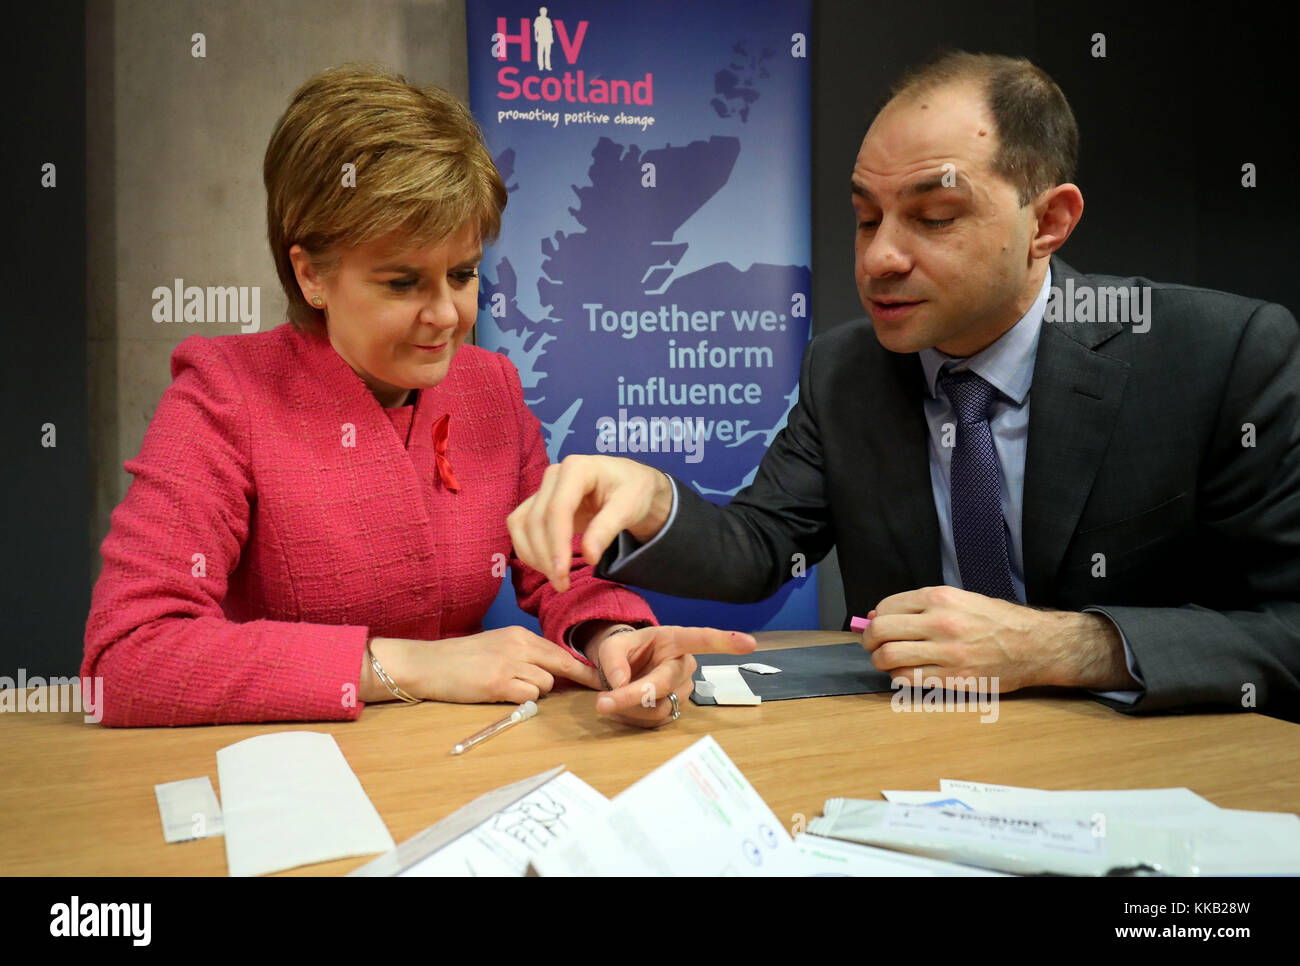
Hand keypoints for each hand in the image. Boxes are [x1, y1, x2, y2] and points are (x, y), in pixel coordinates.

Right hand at [363, 627, 602, 704]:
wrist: (427, 664)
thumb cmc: (460, 659)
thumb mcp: (496, 645)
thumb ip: (524, 654)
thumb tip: (554, 671)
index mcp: (518, 634)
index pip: (559, 651)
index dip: (581, 667)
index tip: (600, 677)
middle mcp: (517, 645)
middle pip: (560, 665)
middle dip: (577, 680)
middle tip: (592, 690)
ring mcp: (508, 664)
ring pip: (546, 684)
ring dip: (536, 692)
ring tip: (510, 688)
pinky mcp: (497, 684)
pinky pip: (529, 697)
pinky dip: (523, 701)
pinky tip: (504, 695)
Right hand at [508, 455, 673, 591]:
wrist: (630, 484)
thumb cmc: (633, 490)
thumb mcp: (630, 507)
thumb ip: (607, 529)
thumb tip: (589, 557)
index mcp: (577, 468)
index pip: (557, 509)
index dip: (556, 543)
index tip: (562, 573)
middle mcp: (553, 475)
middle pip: (536, 519)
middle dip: (546, 556)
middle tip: (562, 585)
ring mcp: (543, 489)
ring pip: (522, 525)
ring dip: (534, 556)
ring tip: (557, 579)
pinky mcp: (537, 503)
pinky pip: (520, 527)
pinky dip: (528, 550)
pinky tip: (546, 566)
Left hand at [587, 625, 757, 726]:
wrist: (626, 669)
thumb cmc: (626, 651)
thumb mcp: (613, 646)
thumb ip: (612, 658)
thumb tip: (619, 680)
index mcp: (675, 640)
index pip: (702, 638)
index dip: (725, 641)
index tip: (749, 644)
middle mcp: (684, 665)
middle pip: (664, 683)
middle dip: (633, 694)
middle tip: (602, 703)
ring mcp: (682, 690)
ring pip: (656, 707)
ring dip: (626, 707)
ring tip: (608, 698)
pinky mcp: (674, 710)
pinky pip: (651, 721)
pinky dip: (629, 717)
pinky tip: (623, 705)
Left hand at [862, 585, 1132, 691]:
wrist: (1035, 644)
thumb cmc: (997, 620)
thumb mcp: (961, 599)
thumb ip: (922, 606)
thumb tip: (879, 615)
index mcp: (940, 598)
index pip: (886, 607)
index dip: (875, 619)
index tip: (876, 627)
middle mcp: (940, 622)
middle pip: (881, 632)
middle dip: (870, 641)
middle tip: (873, 647)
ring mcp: (946, 651)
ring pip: (889, 658)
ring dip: (881, 662)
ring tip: (889, 662)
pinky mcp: (954, 677)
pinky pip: (909, 679)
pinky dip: (900, 677)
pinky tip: (907, 674)